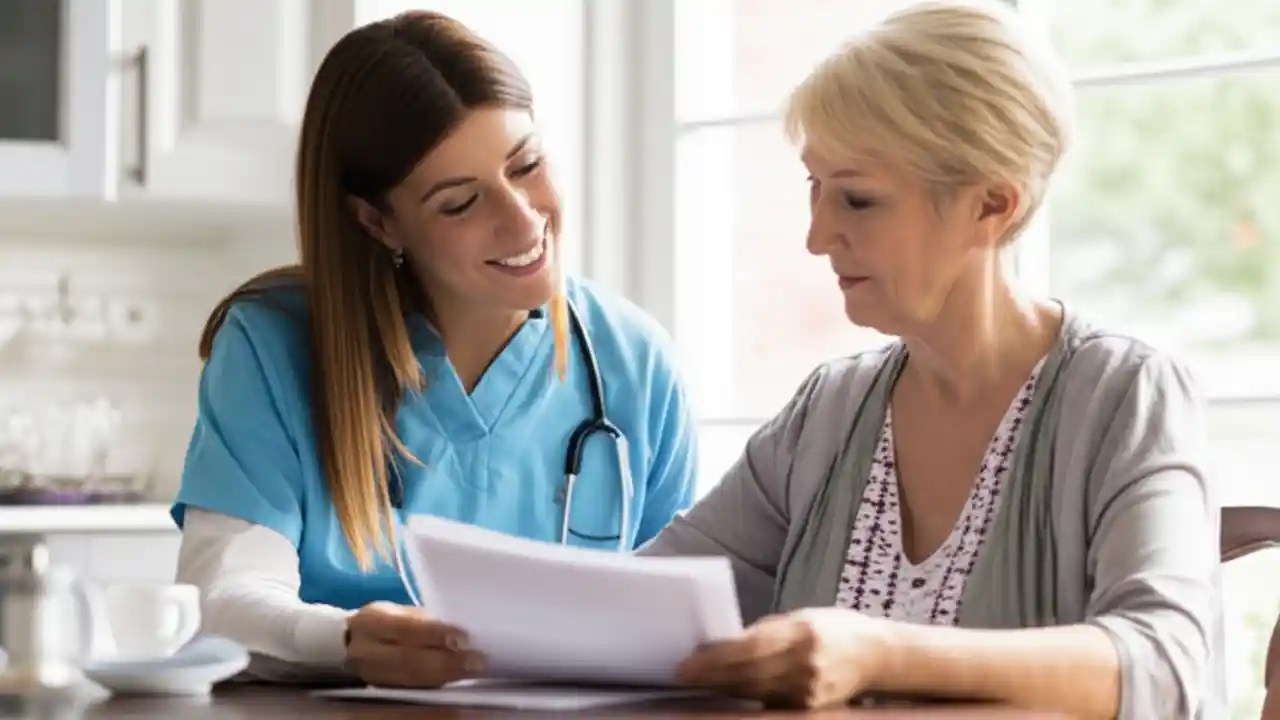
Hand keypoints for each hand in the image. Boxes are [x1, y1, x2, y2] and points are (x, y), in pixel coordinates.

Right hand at [344, 602, 484, 687]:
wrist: (350, 646)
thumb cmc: (386, 623)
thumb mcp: (398, 613)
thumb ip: (425, 621)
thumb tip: (460, 632)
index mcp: (372, 622)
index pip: (405, 628)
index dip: (434, 633)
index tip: (464, 638)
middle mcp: (367, 651)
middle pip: (409, 661)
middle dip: (446, 662)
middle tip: (477, 661)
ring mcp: (372, 676)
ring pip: (412, 681)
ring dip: (446, 677)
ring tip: (473, 673)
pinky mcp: (382, 691)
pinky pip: (412, 693)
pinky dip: (437, 689)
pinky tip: (458, 685)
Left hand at [675, 607, 887, 708]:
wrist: (878, 656)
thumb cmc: (834, 629)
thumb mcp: (802, 618)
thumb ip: (767, 631)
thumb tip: (725, 642)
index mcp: (802, 633)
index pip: (749, 647)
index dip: (716, 657)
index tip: (689, 660)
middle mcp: (806, 664)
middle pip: (748, 674)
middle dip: (712, 676)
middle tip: (681, 674)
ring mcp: (809, 691)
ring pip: (755, 692)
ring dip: (723, 688)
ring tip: (698, 682)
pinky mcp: (811, 709)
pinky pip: (770, 703)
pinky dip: (746, 697)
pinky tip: (727, 692)